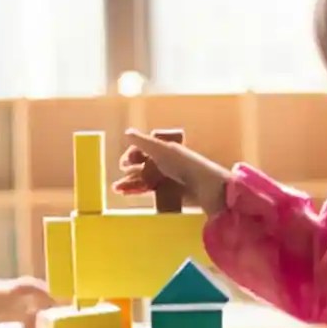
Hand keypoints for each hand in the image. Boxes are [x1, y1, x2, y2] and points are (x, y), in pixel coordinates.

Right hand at [112, 129, 230, 213]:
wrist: (209, 189)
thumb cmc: (187, 165)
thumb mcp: (163, 150)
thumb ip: (144, 142)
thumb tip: (127, 132)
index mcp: (168, 149)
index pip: (145, 149)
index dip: (133, 154)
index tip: (125, 162)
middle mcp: (168, 163)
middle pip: (144, 165)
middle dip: (130, 170)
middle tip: (119, 178)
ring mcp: (170, 179)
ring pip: (145, 179)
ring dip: (131, 182)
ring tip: (117, 189)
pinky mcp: (172, 195)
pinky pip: (152, 192)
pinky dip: (140, 191)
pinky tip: (129, 194)